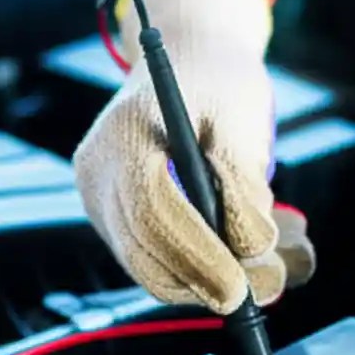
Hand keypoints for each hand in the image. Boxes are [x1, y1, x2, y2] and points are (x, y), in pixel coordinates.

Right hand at [73, 0, 313, 314]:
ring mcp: (98, 198)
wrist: (187, 59)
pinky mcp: (111, 218)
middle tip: (254, 295)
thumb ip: (244, 183)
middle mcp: (98, 171)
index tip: (238, 288)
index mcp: (125, 133)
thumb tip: (249, 247)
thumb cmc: (218, 83)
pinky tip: (228, 265)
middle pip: (141, 252)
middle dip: (201, 282)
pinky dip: (190, 272)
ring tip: (256, 280)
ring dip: (200, 284)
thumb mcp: (242, 119)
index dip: (196, 256)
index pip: (152, 211)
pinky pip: (148, 260)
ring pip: (144, 268)